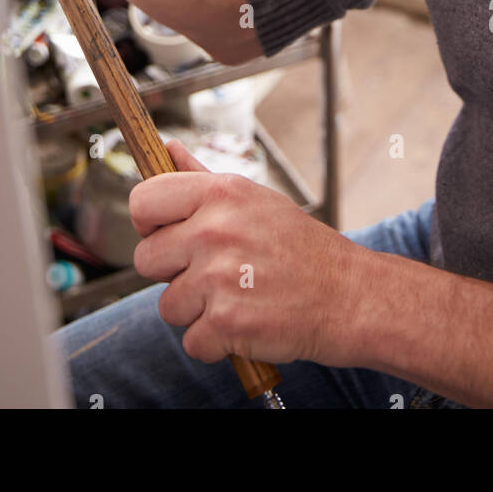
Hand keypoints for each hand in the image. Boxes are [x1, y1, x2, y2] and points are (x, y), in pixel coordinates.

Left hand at [129, 139, 367, 366]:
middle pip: (146, 259)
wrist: (350, 295)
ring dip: (196, 311)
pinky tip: (245, 323)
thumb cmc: (300, 247)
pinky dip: (216, 343)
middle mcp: (214, 230)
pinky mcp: (227, 323)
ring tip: (236, 297)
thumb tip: (167, 148)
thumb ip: (202, 178)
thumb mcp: (254, 200)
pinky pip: (192, 342)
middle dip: (173, 273)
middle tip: (214, 273)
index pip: (143, 201)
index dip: (148, 224)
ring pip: (168, 305)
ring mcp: (219, 278)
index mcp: (220, 194)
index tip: (166, 234)